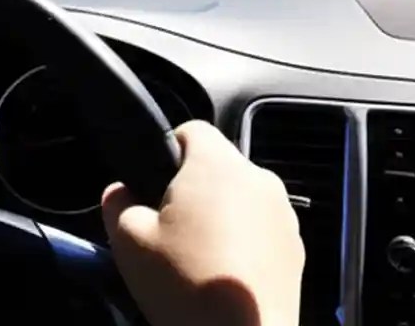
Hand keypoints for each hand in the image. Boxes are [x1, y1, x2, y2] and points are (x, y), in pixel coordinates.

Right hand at [102, 121, 303, 325]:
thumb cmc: (187, 286)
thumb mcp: (129, 241)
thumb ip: (118, 202)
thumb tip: (120, 191)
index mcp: (217, 164)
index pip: (190, 128)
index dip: (166, 151)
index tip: (152, 185)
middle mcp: (258, 178)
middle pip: (217, 166)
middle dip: (192, 189)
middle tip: (168, 228)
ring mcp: (283, 214)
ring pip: (241, 198)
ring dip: (220, 216)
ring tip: (197, 257)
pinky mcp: (297, 247)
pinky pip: (261, 229)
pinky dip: (243, 242)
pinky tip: (223, 274)